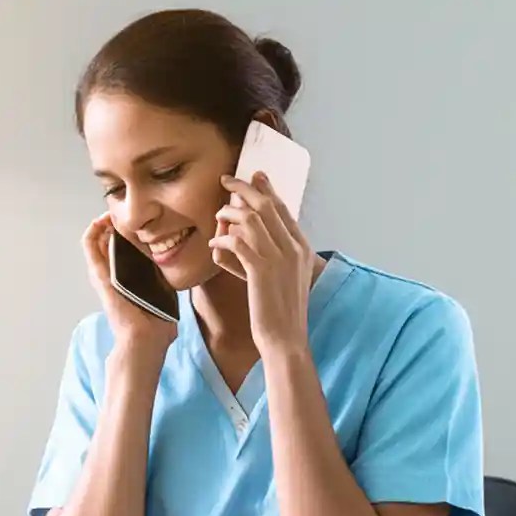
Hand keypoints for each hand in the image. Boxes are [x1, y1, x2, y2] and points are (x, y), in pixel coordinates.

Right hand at [81, 213, 176, 356]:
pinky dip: (92, 231)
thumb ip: (167, 285)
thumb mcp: (165, 297)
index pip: (119, 250)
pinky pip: (89, 248)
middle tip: (121, 212)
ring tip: (111, 212)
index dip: (124, 233)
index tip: (135, 221)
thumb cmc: (156, 327)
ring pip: (94, 242)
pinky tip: (102, 220)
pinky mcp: (99, 276)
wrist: (145, 341)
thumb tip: (182, 277)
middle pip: (105, 242)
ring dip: (100, 224)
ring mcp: (102, 275)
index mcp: (126, 280)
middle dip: (112, 225)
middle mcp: (110, 276)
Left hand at [209, 172, 315, 355]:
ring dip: (229, 213)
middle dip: (245, 189)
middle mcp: (293, 249)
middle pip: (267, 206)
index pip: (284, 210)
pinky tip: (214, 243)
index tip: (255, 176)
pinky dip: (222, 238)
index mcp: (302, 249)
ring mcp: (279, 258)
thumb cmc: (279, 313)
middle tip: (227, 180)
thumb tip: (238, 241)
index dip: (267, 190)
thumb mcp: (280, 279)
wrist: (285, 339)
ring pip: (251, 219)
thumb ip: (266, 257)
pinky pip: (237, 242)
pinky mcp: (261, 271)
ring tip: (217, 216)